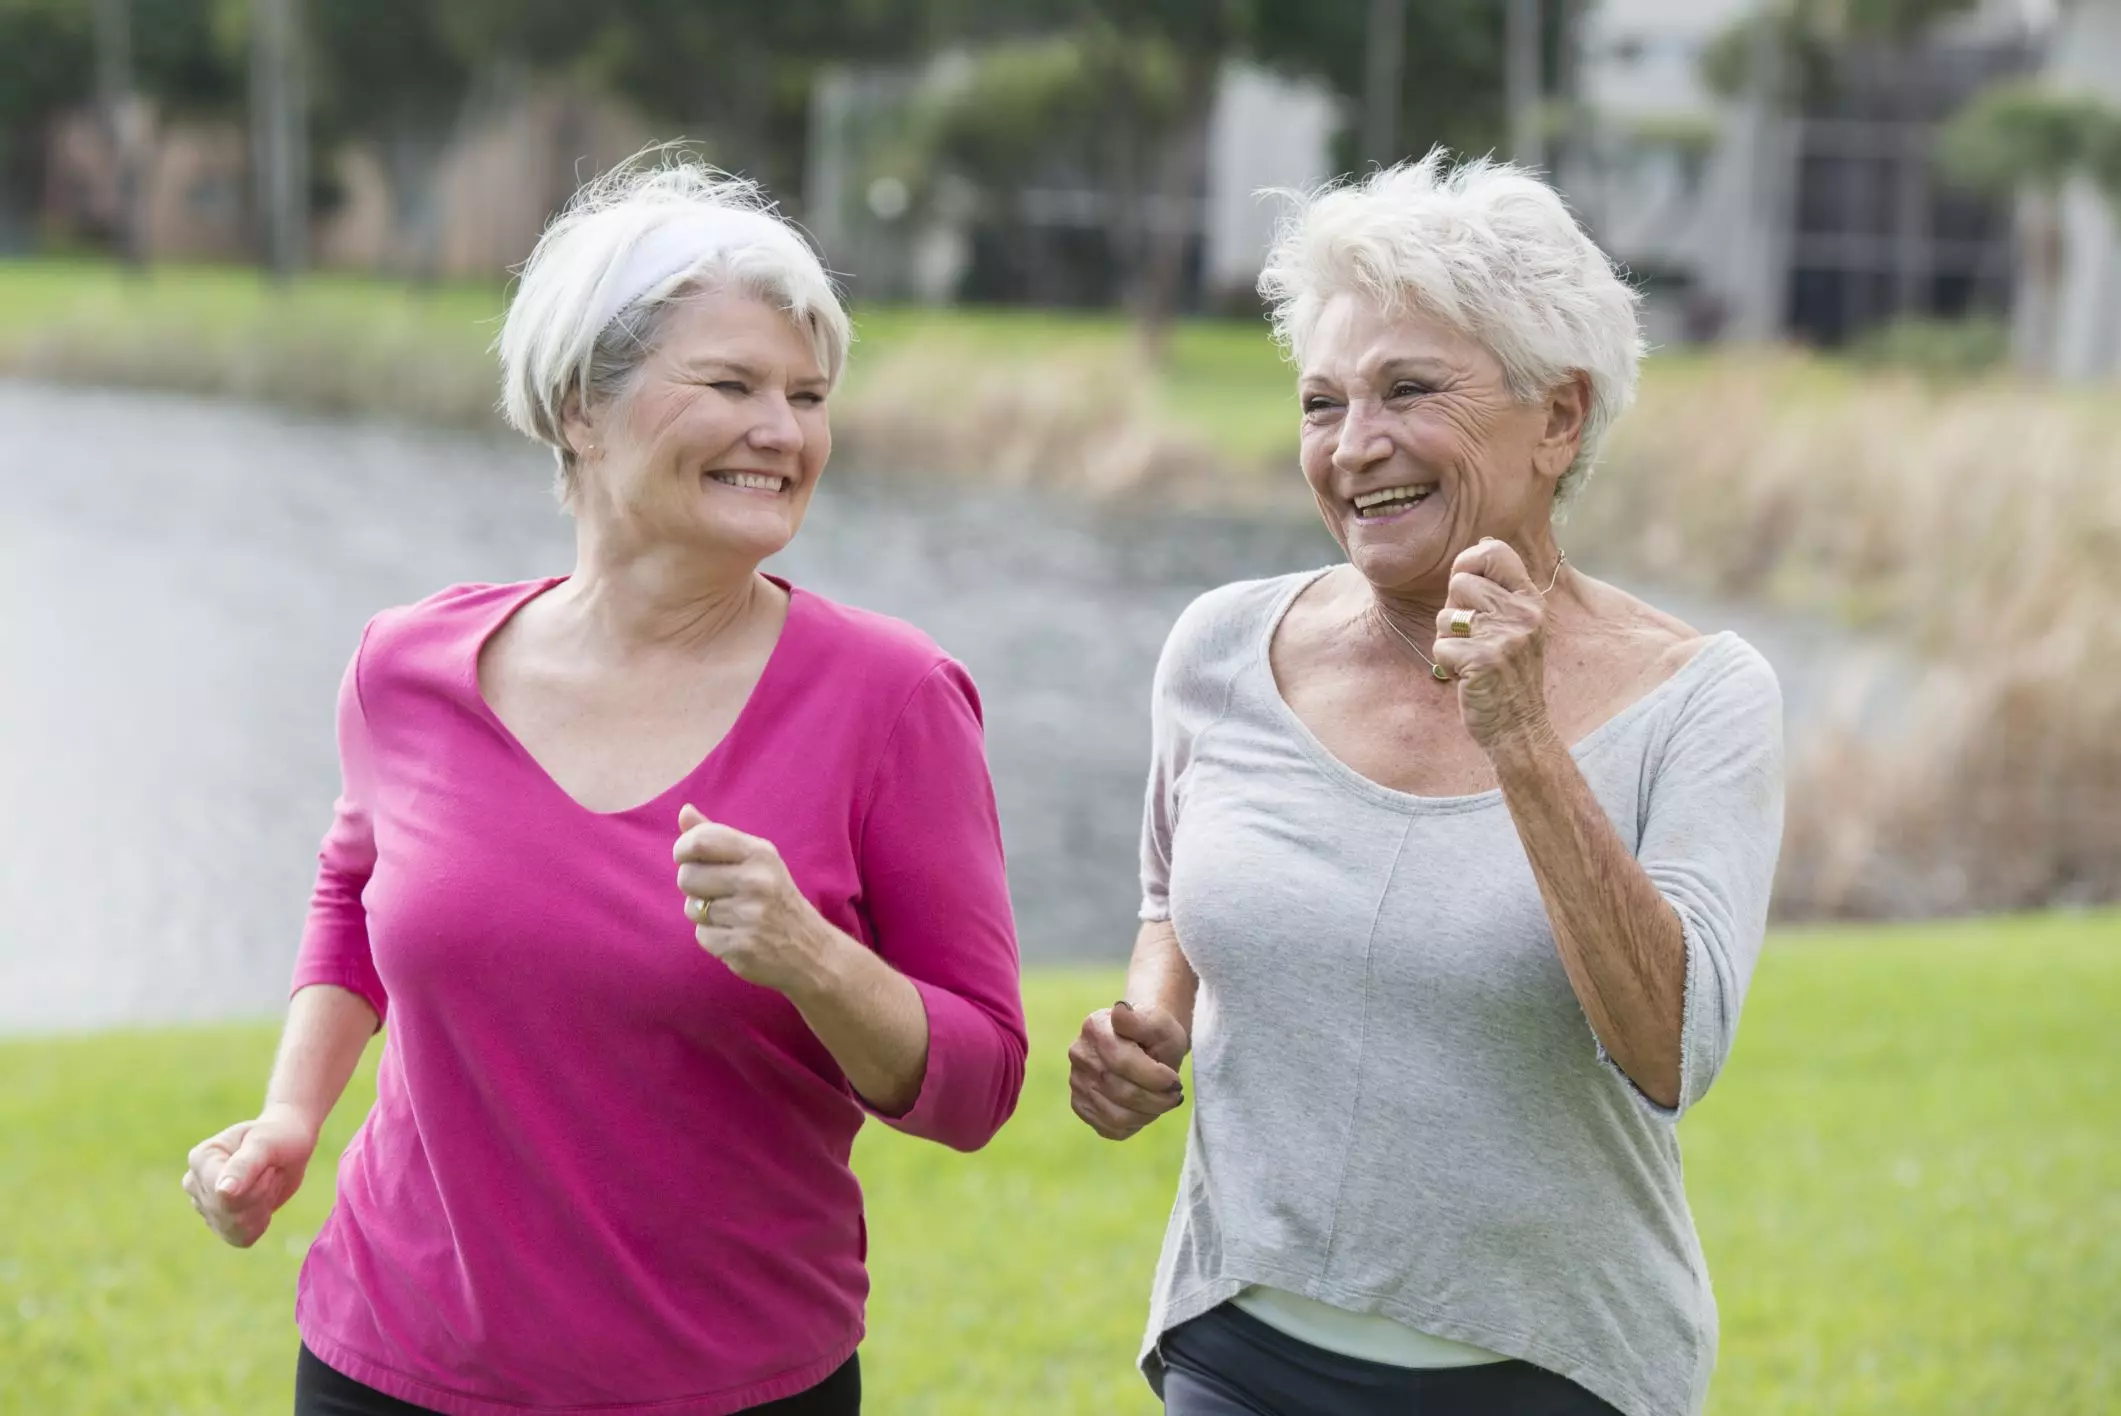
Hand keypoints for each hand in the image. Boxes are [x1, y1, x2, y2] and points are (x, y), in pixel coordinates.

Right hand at [181, 1106, 318, 1247]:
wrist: (287, 1147)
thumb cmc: (276, 1137)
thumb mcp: (265, 1143)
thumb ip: (244, 1165)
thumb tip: (223, 1191)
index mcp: (200, 1158)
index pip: (224, 1195)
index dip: (257, 1184)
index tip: (268, 1164)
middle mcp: (194, 1183)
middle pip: (231, 1213)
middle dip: (262, 1194)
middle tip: (269, 1172)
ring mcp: (203, 1205)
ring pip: (237, 1228)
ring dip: (263, 1207)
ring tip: (265, 1183)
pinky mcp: (219, 1223)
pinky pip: (241, 1238)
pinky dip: (260, 1222)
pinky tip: (262, 1201)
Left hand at [676, 804, 839, 997]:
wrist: (811, 950)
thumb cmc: (776, 898)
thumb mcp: (757, 860)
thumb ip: (718, 835)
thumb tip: (684, 811)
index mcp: (760, 854)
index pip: (701, 840)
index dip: (683, 848)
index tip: (688, 858)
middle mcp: (757, 881)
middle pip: (687, 875)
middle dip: (693, 885)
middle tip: (715, 891)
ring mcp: (750, 916)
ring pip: (692, 908)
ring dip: (703, 912)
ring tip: (730, 914)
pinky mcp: (741, 946)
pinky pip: (701, 935)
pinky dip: (712, 937)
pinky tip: (735, 934)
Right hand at [1068, 1000, 1188, 1140]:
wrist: (1146, 1047)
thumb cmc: (1156, 1036)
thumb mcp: (1161, 1025)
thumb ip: (1143, 1020)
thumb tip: (1119, 1011)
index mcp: (1095, 1027)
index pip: (1122, 1062)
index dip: (1155, 1078)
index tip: (1175, 1080)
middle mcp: (1079, 1053)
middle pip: (1121, 1091)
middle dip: (1156, 1099)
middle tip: (1175, 1095)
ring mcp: (1076, 1081)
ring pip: (1116, 1115)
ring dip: (1148, 1113)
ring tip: (1160, 1101)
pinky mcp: (1080, 1105)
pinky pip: (1109, 1128)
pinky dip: (1134, 1124)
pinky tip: (1143, 1108)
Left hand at [1430, 538, 1556, 751]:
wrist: (1520, 727)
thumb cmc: (1510, 674)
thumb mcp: (1518, 625)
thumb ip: (1501, 589)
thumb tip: (1483, 544)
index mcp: (1530, 601)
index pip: (1494, 552)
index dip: (1468, 562)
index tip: (1463, 586)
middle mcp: (1522, 614)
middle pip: (1459, 582)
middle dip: (1454, 611)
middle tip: (1473, 638)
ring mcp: (1505, 637)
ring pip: (1446, 615)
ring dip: (1448, 639)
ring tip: (1472, 658)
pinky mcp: (1483, 660)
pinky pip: (1440, 646)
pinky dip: (1445, 664)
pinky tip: (1466, 677)